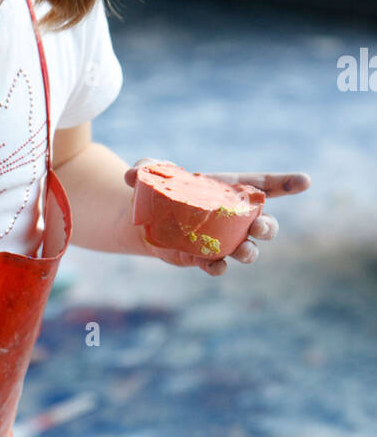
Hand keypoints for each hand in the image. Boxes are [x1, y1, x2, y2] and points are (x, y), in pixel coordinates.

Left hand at [123, 159, 310, 276]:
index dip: (288, 183)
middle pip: (265, 224)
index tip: (305, 181)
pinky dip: (218, 267)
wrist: (142, 219)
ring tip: (243, 252)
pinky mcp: (203, 257)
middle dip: (269, 228)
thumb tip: (132, 175)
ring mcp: (222, 240)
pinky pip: (217, 265)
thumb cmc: (158, 189)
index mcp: (231, 190)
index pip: (267, 185)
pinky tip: (216, 266)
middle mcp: (233, 217)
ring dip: (250, 252)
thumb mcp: (151, 173)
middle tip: (260, 227)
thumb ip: (145, 169)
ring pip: (247, 249)